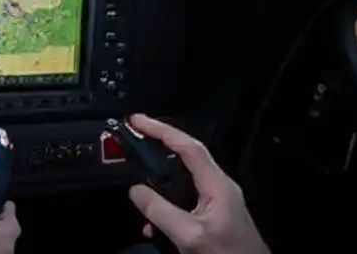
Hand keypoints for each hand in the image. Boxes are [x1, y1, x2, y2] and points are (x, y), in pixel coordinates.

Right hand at [126, 114, 267, 253]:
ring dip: (160, 181)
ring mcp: (220, 202)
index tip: (137, 121)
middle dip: (159, 145)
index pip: (188, 147)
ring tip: (138, 183)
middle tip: (135, 137)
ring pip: (184, 180)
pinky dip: (167, 205)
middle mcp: (220, 188)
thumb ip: (159, 211)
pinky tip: (155, 224)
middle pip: (186, 156)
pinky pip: (187, 200)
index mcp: (217, 186)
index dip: (161, 130)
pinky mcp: (216, 216)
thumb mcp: (188, 235)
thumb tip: (136, 191)